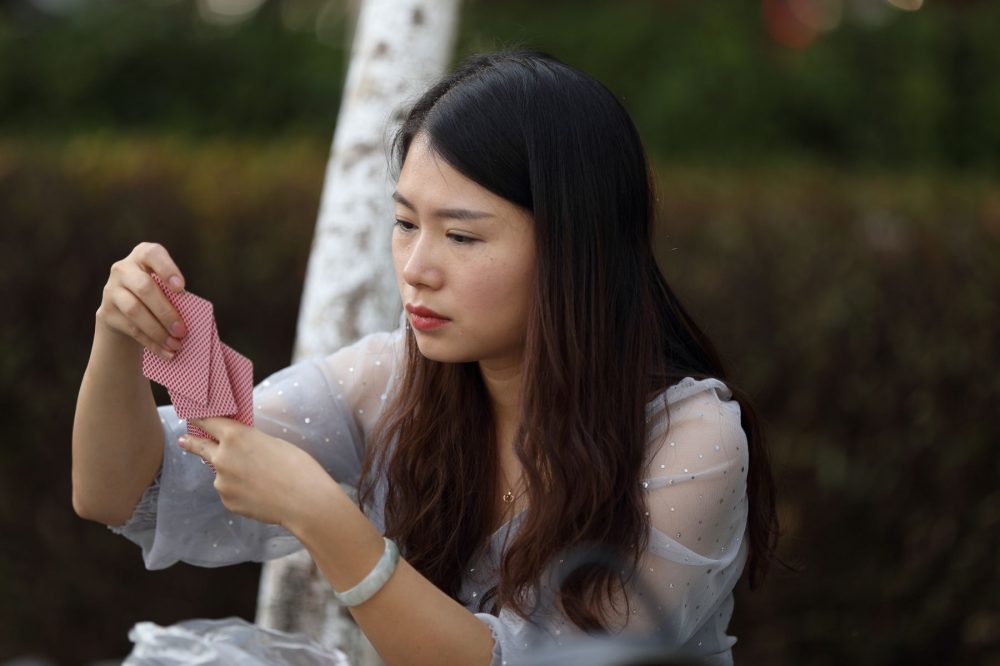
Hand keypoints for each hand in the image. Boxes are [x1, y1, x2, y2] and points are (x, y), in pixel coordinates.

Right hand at [95, 242, 187, 359]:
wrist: (124, 310)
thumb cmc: (156, 295)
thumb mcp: (164, 287)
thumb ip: (173, 295)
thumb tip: (190, 319)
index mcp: (143, 256)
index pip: (152, 254)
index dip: (167, 269)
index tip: (181, 288)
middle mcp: (123, 269)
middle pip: (144, 288)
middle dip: (166, 312)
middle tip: (183, 331)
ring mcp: (111, 290)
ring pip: (134, 310)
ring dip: (158, 331)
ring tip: (176, 344)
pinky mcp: (106, 312)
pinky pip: (131, 329)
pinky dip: (151, 343)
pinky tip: (167, 352)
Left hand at [179, 417, 333, 527]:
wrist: (305, 501)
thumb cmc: (297, 467)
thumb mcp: (273, 442)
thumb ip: (249, 442)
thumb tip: (238, 447)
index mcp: (235, 436)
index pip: (208, 421)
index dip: (199, 416)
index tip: (191, 414)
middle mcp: (222, 457)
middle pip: (200, 446)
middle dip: (191, 442)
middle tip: (183, 440)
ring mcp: (222, 482)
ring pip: (221, 473)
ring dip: (232, 473)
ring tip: (262, 479)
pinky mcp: (227, 501)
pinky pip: (230, 491)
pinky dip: (241, 491)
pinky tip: (261, 492)